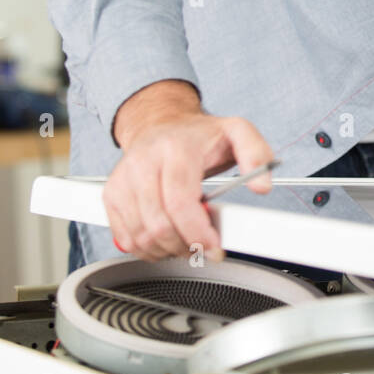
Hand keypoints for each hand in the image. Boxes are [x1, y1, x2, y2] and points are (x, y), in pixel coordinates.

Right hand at [105, 80, 274, 260]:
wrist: (160, 123)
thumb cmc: (198, 134)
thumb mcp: (238, 132)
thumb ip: (256, 154)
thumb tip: (263, 186)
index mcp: (175, 149)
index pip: (180, 202)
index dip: (197, 232)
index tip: (214, 247)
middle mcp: (143, 163)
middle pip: (158, 224)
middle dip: (185, 246)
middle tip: (203, 248)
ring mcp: (123, 179)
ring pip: (140, 235)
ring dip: (167, 250)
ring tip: (187, 242)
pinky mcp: (111, 194)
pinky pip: (124, 236)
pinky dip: (146, 249)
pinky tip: (165, 240)